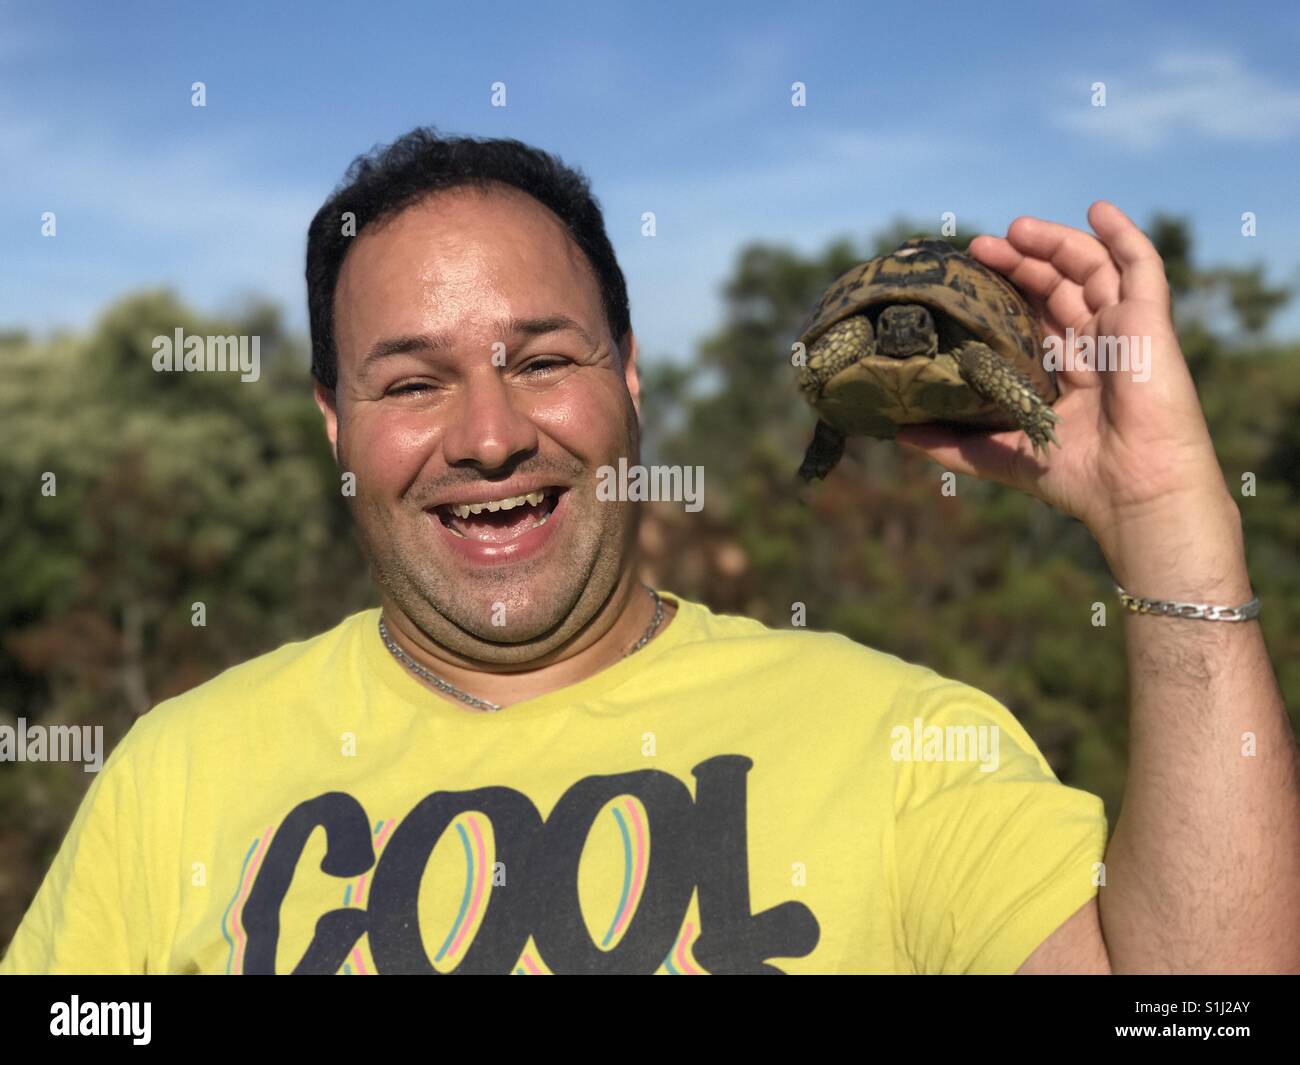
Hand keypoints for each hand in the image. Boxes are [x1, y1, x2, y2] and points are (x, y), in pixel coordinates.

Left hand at [895, 201, 1240, 577]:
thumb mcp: (998, 455)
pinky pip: (1141, 265)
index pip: (1032, 316)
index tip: (965, 275)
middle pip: (1056, 287)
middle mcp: (1096, 346)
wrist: (1131, 491)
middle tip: (978, 247)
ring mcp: (1124, 330)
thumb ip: (949, 444)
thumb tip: (893, 432)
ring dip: (1054, 243)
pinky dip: (1122, 234)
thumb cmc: (1075, 479)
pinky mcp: (1149, 320)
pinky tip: (1098, 209)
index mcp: (1065, 372)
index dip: (1003, 291)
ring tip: (1014, 230)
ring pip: (1089, 269)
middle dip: (1018, 262)